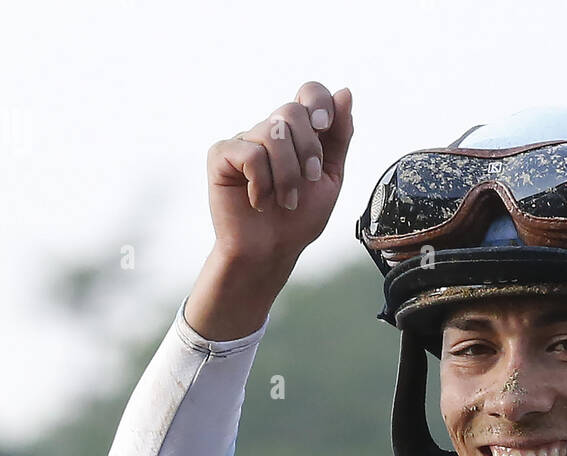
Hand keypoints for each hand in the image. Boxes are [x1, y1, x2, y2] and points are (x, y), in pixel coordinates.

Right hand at [205, 82, 353, 266]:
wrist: (271, 251)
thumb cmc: (299, 219)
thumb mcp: (330, 179)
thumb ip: (339, 139)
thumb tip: (345, 93)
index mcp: (298, 134)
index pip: (309, 93)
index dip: (318, 102)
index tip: (325, 126)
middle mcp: (270, 131)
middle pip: (292, 112)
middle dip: (308, 151)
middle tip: (310, 180)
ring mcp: (245, 140)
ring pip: (273, 134)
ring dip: (287, 177)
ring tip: (285, 201)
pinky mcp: (222, 154)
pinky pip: (250, 154)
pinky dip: (262, 184)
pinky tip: (258, 201)